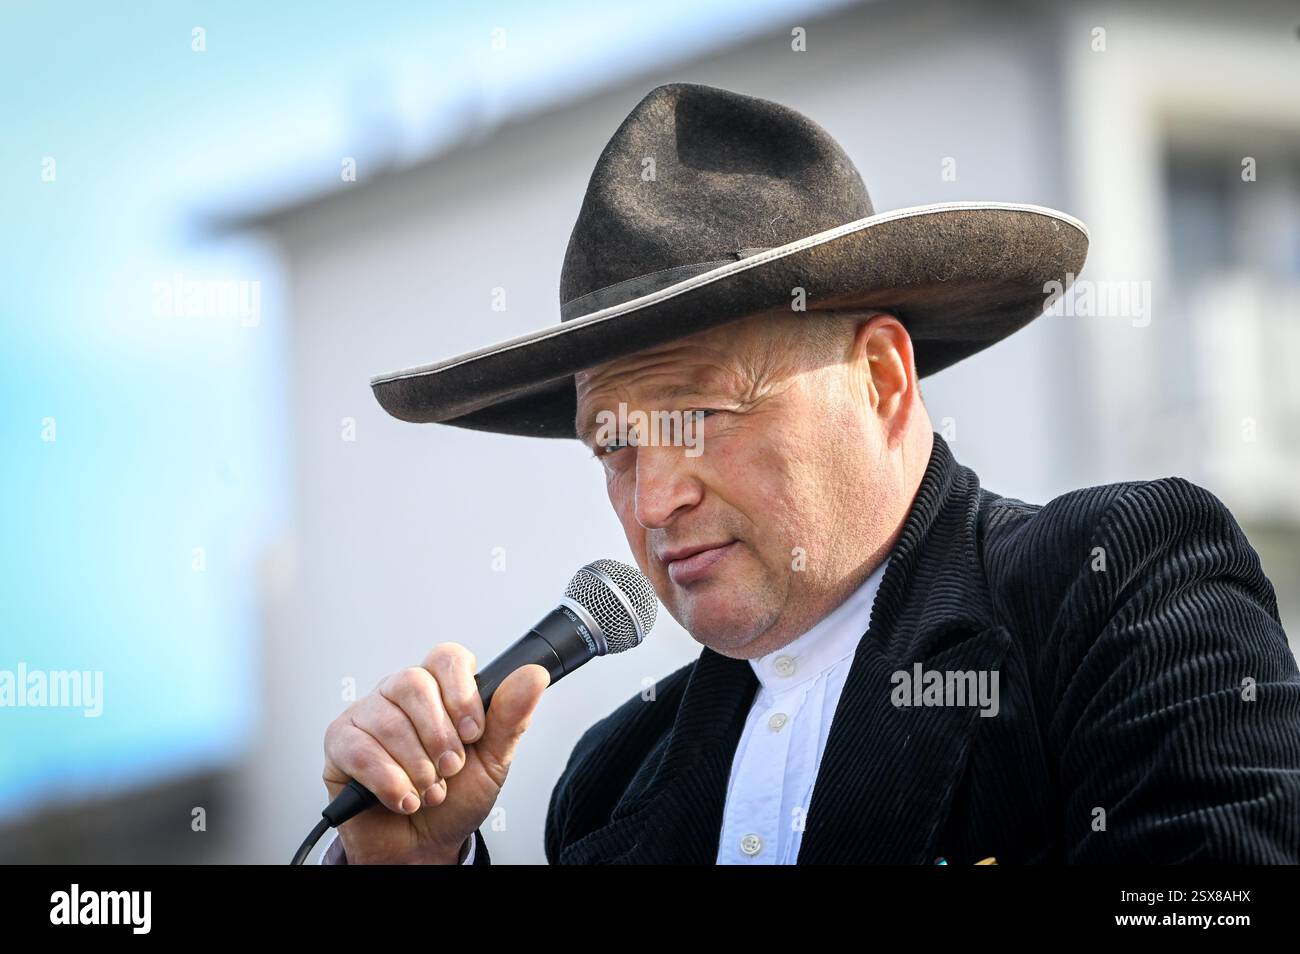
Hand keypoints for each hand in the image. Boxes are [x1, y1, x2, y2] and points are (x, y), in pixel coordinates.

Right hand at [322, 642, 548, 862]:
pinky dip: (388, 782)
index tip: (473, 732)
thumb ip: (510, 717)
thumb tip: (533, 675)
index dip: (461, 692)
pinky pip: (360, 750)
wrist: (422, 847)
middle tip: (451, 769)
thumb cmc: (456, 799)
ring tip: (431, 792)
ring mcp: (367, 714)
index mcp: (440, 690)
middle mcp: (400, 694)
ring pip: (388, 721)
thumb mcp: (493, 761)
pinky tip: (404, 799)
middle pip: (414, 683)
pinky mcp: (340, 742)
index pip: (447, 658)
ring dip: (417, 767)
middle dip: (439, 736)